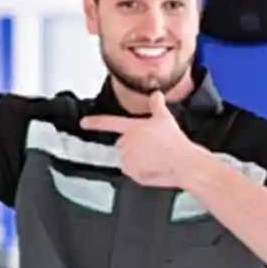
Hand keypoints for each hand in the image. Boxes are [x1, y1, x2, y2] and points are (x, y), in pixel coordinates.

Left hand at [79, 91, 202, 187]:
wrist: (182, 163)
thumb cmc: (174, 142)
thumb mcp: (165, 118)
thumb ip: (157, 105)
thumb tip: (156, 94)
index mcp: (131, 128)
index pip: (108, 123)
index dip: (94, 122)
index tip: (84, 123)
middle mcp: (126, 144)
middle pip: (121, 143)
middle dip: (133, 144)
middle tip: (151, 146)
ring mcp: (127, 159)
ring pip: (127, 158)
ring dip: (137, 158)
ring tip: (154, 157)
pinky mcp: (131, 173)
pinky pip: (132, 171)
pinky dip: (140, 170)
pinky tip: (153, 167)